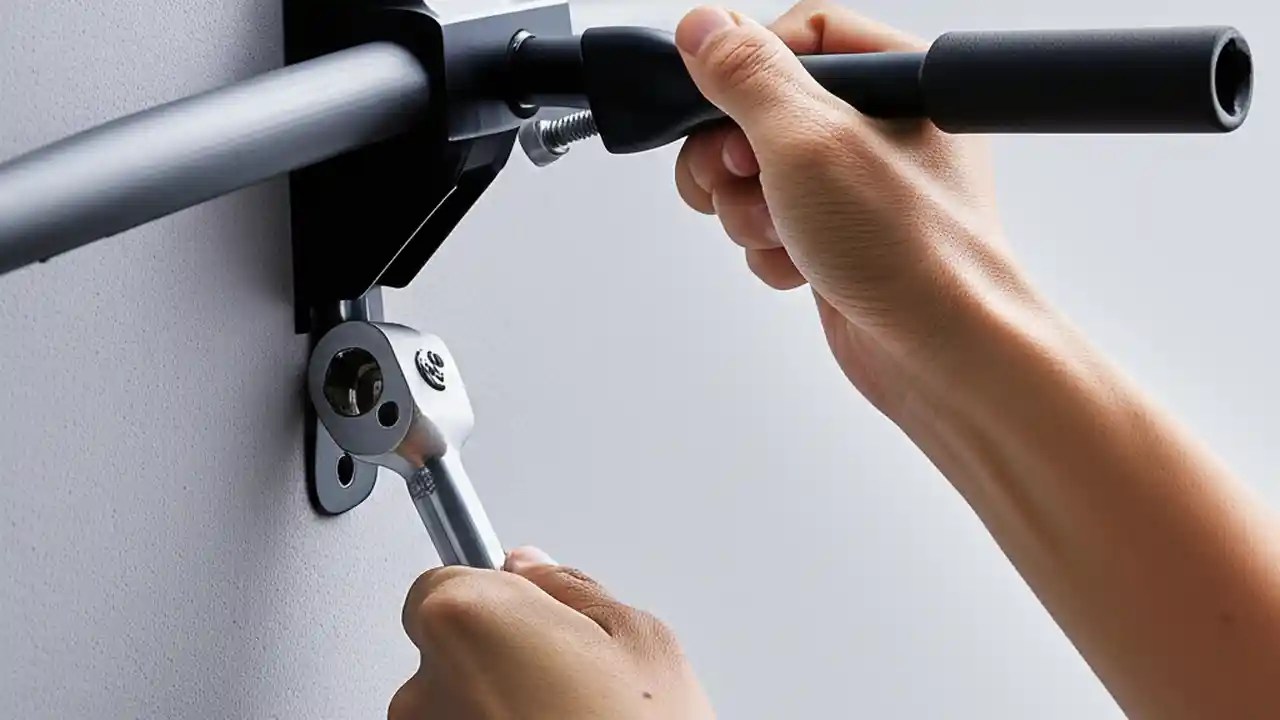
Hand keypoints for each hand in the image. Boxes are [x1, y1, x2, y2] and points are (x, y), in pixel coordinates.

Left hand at [390, 547, 714, 718]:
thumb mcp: (643, 641)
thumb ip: (572, 590)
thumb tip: (537, 572)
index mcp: (467, 622)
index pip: (441, 582)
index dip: (495, 596)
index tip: (528, 610)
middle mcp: (422, 690)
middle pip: (447, 651)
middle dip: (498, 658)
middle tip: (569, 685)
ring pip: (454, 709)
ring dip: (495, 712)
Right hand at [674, 2, 1033, 415]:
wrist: (940, 354)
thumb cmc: (908, 248)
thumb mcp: (809, 139)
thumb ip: (747, 75)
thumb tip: (704, 26)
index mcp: (899, 79)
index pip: (804, 32)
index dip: (749, 66)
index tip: (718, 104)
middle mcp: (880, 128)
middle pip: (763, 107)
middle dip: (734, 153)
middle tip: (740, 175)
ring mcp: (857, 186)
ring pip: (756, 172)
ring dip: (748, 207)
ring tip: (782, 230)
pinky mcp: (838, 236)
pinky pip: (771, 224)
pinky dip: (770, 248)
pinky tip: (798, 266)